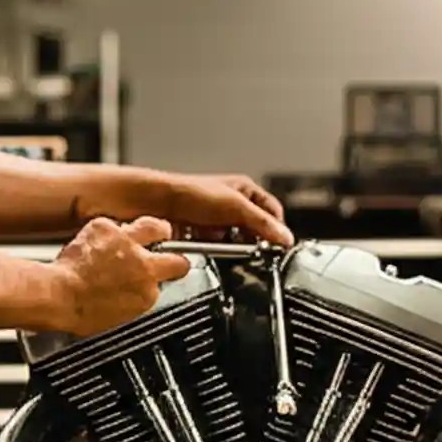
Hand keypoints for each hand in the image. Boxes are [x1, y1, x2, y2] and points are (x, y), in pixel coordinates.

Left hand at [54, 216, 191, 336]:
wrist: (59, 296)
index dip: (172, 268)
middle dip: (168, 240)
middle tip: (165, 238)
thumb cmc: (82, 312)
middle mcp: (142, 261)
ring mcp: (124, 240)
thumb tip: (143, 285)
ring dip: (148, 228)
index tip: (169, 268)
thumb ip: (140, 294)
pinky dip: (107, 232)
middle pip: (170, 243)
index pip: (175, 271)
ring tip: (141, 231)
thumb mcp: (124, 313)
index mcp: (149, 288)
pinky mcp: (104, 227)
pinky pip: (112, 224)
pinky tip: (99, 240)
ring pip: (149, 224)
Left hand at [162, 174, 293, 245]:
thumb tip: (284, 238)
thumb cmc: (191, 192)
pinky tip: (211, 249)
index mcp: (244, 190)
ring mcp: (216, 219)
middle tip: (254, 251)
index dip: (276, 228)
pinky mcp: (201, 234)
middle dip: (253, 240)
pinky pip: (216, 248)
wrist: (156, 203)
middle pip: (254, 229)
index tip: (278, 246)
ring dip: (232, 247)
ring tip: (228, 249)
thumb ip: (263, 224)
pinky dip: (215, 251)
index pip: (272, 212)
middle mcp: (231, 203)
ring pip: (234, 241)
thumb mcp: (236, 207)